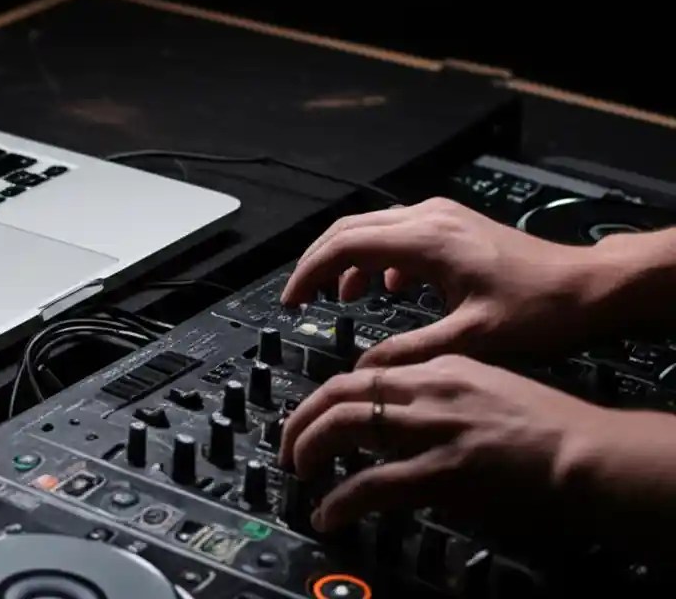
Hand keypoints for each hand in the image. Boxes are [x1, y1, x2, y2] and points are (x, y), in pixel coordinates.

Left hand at [278, 354, 604, 532]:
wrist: (592, 454)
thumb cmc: (553, 430)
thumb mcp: (490, 390)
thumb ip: (444, 397)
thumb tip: (404, 419)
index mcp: (444, 368)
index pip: (367, 372)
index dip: (329, 396)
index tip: (316, 416)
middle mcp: (432, 390)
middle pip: (342, 391)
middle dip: (304, 417)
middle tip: (289, 445)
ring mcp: (435, 429)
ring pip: (345, 425)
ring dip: (309, 447)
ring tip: (299, 471)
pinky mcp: (444, 470)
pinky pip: (372, 483)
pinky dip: (341, 499)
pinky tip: (330, 513)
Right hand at [280, 197, 605, 366]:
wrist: (589, 288)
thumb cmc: (540, 309)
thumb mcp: (472, 339)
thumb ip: (411, 353)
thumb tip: (364, 372)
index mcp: (427, 241)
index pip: (344, 247)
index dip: (309, 274)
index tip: (292, 302)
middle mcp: (429, 220)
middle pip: (349, 229)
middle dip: (317, 263)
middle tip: (299, 297)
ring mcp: (442, 218)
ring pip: (371, 229)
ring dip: (345, 261)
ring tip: (336, 297)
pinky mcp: (453, 227)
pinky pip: (396, 234)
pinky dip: (376, 259)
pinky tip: (384, 290)